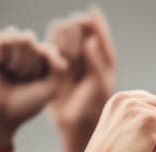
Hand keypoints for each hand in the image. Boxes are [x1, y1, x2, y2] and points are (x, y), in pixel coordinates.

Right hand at [0, 27, 66, 149]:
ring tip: (12, 72)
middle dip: (28, 61)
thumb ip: (58, 64)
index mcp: (42, 59)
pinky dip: (0, 52)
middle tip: (23, 78)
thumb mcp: (53, 86)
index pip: (47, 46)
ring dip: (14, 57)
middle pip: (29, 37)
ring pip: (13, 34)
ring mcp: (7, 48)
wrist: (1, 114)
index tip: (37, 81)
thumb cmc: (28, 103)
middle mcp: (24, 51)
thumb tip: (46, 46)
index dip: (43, 64)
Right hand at [47, 7, 114, 133]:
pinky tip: (54, 56)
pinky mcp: (55, 63)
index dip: (95, 26)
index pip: (100, 34)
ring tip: (67, 56)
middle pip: (81, 29)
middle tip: (75, 52)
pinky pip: (51, 45)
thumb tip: (90, 40)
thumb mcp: (100, 85)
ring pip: (65, 34)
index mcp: (105, 58)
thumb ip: (97, 62)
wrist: (76, 123)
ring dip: (64, 38)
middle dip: (77, 33)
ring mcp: (71, 58)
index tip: (90, 23)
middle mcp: (88, 55)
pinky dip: (52, 45)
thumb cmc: (93, 107)